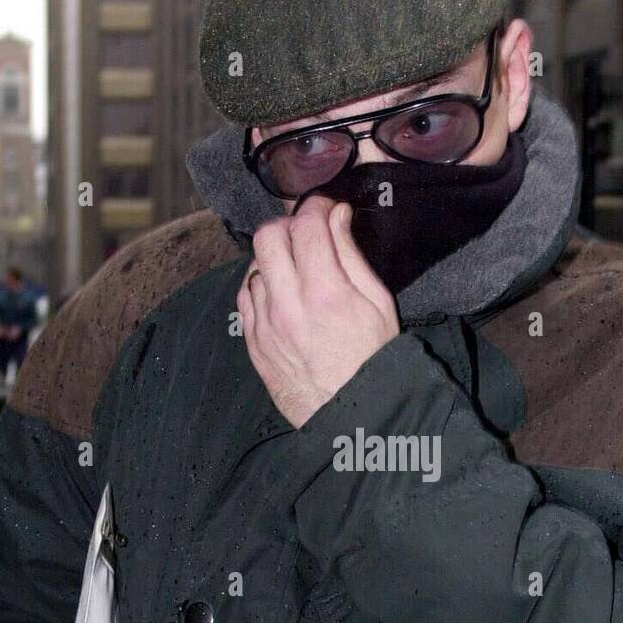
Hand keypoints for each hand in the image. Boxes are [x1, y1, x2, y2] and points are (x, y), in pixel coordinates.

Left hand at [237, 196, 398, 427]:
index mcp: (325, 292)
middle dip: (288, 225)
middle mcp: (288, 304)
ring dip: (274, 257)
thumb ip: (351, 255)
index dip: (316, 206)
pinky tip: (281, 293)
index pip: (305, 224)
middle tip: (308, 235)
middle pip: (268, 236)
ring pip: (253, 265)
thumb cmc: (373, 359)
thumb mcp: (378, 303)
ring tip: (297, 268)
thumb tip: (335, 216)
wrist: (352, 415)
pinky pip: (245, 297)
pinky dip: (261, 286)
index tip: (326, 209)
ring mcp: (265, 325)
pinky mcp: (254, 342)